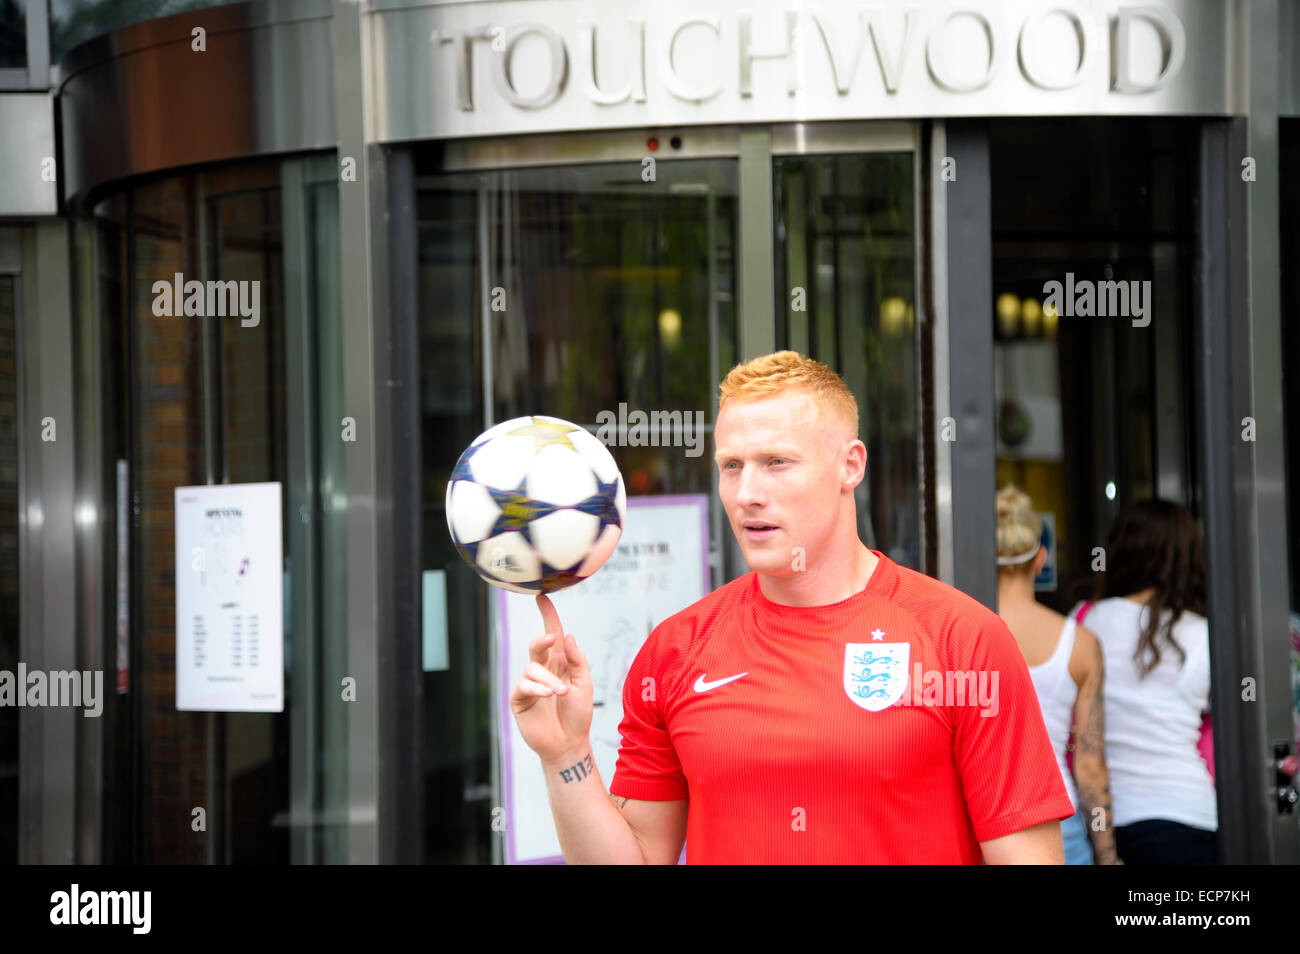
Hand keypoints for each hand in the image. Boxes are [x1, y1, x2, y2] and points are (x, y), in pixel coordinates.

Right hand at [508, 594, 594, 763]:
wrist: (570, 743)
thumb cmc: (579, 714)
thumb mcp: (585, 684)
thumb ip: (577, 660)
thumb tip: (568, 635)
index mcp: (561, 662)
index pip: (553, 634)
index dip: (548, 616)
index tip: (542, 597)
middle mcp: (544, 669)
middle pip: (537, 645)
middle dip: (542, 640)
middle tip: (550, 640)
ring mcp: (530, 683)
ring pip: (532, 667)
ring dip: (548, 679)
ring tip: (561, 692)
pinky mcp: (520, 699)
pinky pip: (523, 685)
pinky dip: (536, 687)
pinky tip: (547, 695)